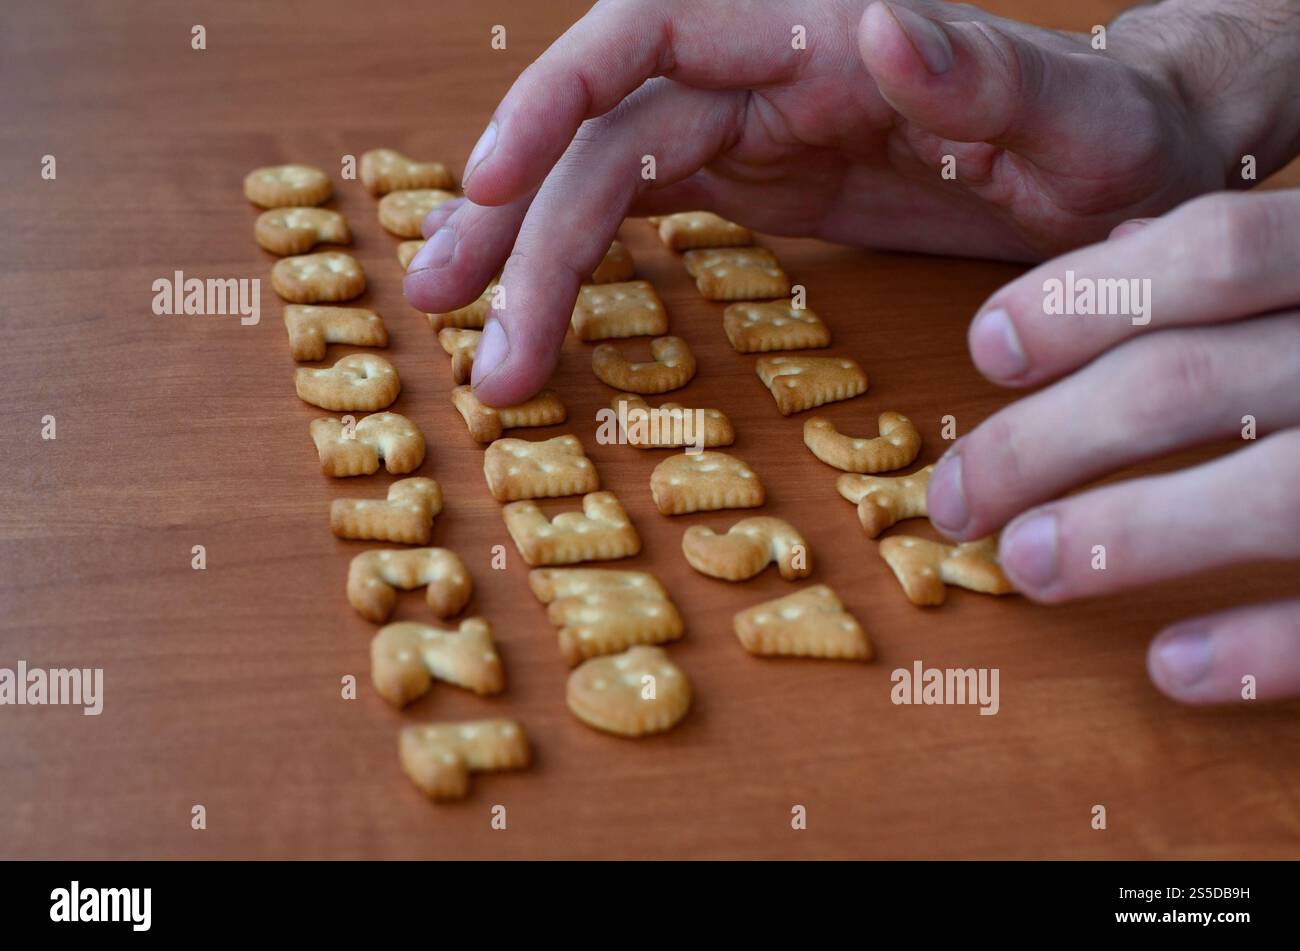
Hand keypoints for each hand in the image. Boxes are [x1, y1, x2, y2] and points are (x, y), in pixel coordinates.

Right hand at [405, 0, 1226, 404]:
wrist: (1117, 172)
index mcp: (818, 29)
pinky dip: (581, 260)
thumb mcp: (1070, 115)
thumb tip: (873, 25)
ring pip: (599, 177)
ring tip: (487, 349)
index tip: (486, 187)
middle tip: (456, 321)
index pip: (649, 33)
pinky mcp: (755, 179)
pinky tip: (539, 311)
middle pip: (599, 130)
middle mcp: (765, 70)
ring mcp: (752, 128)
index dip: (552, 102)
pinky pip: (638, 209)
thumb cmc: (1107, 139)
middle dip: (519, 224)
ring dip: (530, 259)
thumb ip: (978, 70)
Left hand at [927, 189, 1299, 703]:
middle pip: (1193, 381)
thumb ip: (1245, 259)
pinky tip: (1172, 666)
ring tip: (1029, 567)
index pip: (1216, 249)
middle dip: (1047, 443)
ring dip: (1130, 536)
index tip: (985, 349)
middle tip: (957, 497)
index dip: (1085, 300)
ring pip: (1273, 492)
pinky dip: (1265, 647)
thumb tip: (1094, 272)